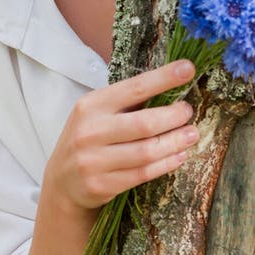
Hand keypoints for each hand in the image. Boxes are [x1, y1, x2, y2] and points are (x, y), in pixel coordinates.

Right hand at [44, 60, 198, 212]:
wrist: (62, 181)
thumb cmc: (89, 138)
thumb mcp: (97, 113)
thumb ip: (126, 103)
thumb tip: (170, 88)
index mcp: (91, 104)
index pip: (134, 87)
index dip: (164, 78)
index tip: (188, 69)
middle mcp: (90, 130)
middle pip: (144, 123)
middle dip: (174, 116)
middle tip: (188, 112)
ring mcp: (93, 160)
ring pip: (147, 151)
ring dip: (175, 142)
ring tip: (192, 135)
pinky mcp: (101, 185)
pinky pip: (143, 173)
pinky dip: (166, 164)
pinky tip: (179, 156)